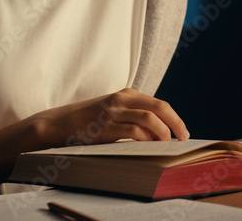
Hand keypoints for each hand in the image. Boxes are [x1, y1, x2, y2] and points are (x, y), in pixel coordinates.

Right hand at [25, 88, 189, 146]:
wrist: (57, 124)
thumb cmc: (86, 121)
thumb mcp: (110, 110)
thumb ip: (130, 114)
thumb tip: (157, 132)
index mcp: (125, 94)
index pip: (159, 104)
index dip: (174, 118)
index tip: (182, 132)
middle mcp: (121, 99)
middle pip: (160, 107)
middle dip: (176, 123)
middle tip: (183, 138)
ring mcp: (113, 112)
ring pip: (150, 119)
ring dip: (163, 133)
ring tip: (166, 145)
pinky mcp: (106, 127)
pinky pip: (134, 132)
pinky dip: (146, 140)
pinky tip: (149, 148)